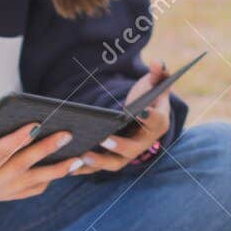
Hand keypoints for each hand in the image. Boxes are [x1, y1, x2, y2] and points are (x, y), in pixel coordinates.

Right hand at [0, 118, 83, 222]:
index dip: (17, 139)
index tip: (36, 123)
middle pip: (20, 169)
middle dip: (45, 151)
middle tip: (67, 134)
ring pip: (28, 184)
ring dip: (53, 172)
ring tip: (77, 159)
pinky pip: (22, 193)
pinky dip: (41, 184)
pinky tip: (56, 174)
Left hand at [82, 59, 172, 173]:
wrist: (144, 117)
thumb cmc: (149, 98)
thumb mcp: (155, 83)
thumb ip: (159, 72)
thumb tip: (157, 62)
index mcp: (158, 123)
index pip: (156, 121)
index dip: (149, 118)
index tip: (140, 111)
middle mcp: (144, 143)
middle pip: (132, 149)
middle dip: (118, 146)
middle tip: (103, 139)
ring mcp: (128, 154)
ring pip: (115, 163)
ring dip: (99, 162)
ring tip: (82, 156)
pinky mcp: (114, 159)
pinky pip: (100, 167)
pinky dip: (86, 168)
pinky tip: (70, 164)